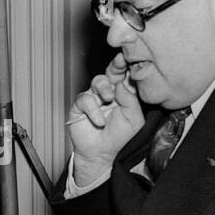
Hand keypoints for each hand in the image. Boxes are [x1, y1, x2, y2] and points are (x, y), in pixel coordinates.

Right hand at [66, 54, 144, 182]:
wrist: (101, 154)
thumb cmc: (119, 137)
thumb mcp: (134, 120)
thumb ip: (131, 100)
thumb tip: (121, 83)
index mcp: (124, 94)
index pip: (127, 76)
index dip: (129, 67)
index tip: (133, 59)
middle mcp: (109, 92)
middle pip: (112, 72)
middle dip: (116, 65)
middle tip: (121, 61)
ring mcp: (94, 97)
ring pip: (98, 80)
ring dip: (104, 87)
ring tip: (109, 99)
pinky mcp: (80, 105)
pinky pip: (85, 99)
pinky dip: (93, 110)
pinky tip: (99, 121)